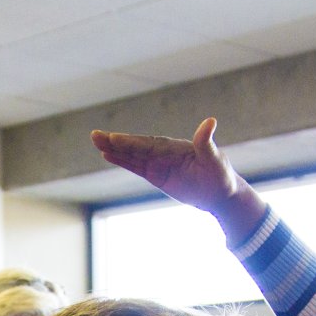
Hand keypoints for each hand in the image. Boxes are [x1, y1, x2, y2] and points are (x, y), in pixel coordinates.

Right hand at [91, 119, 266, 239]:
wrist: (220, 193)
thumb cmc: (220, 176)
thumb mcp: (215, 160)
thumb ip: (206, 143)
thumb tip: (210, 122)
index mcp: (175, 148)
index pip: (149, 144)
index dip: (131, 142)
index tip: (114, 139)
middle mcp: (164, 153)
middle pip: (135, 146)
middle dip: (115, 142)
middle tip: (95, 135)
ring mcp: (159, 164)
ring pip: (132, 156)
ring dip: (114, 150)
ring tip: (96, 142)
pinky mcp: (156, 175)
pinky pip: (136, 167)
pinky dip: (122, 161)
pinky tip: (108, 156)